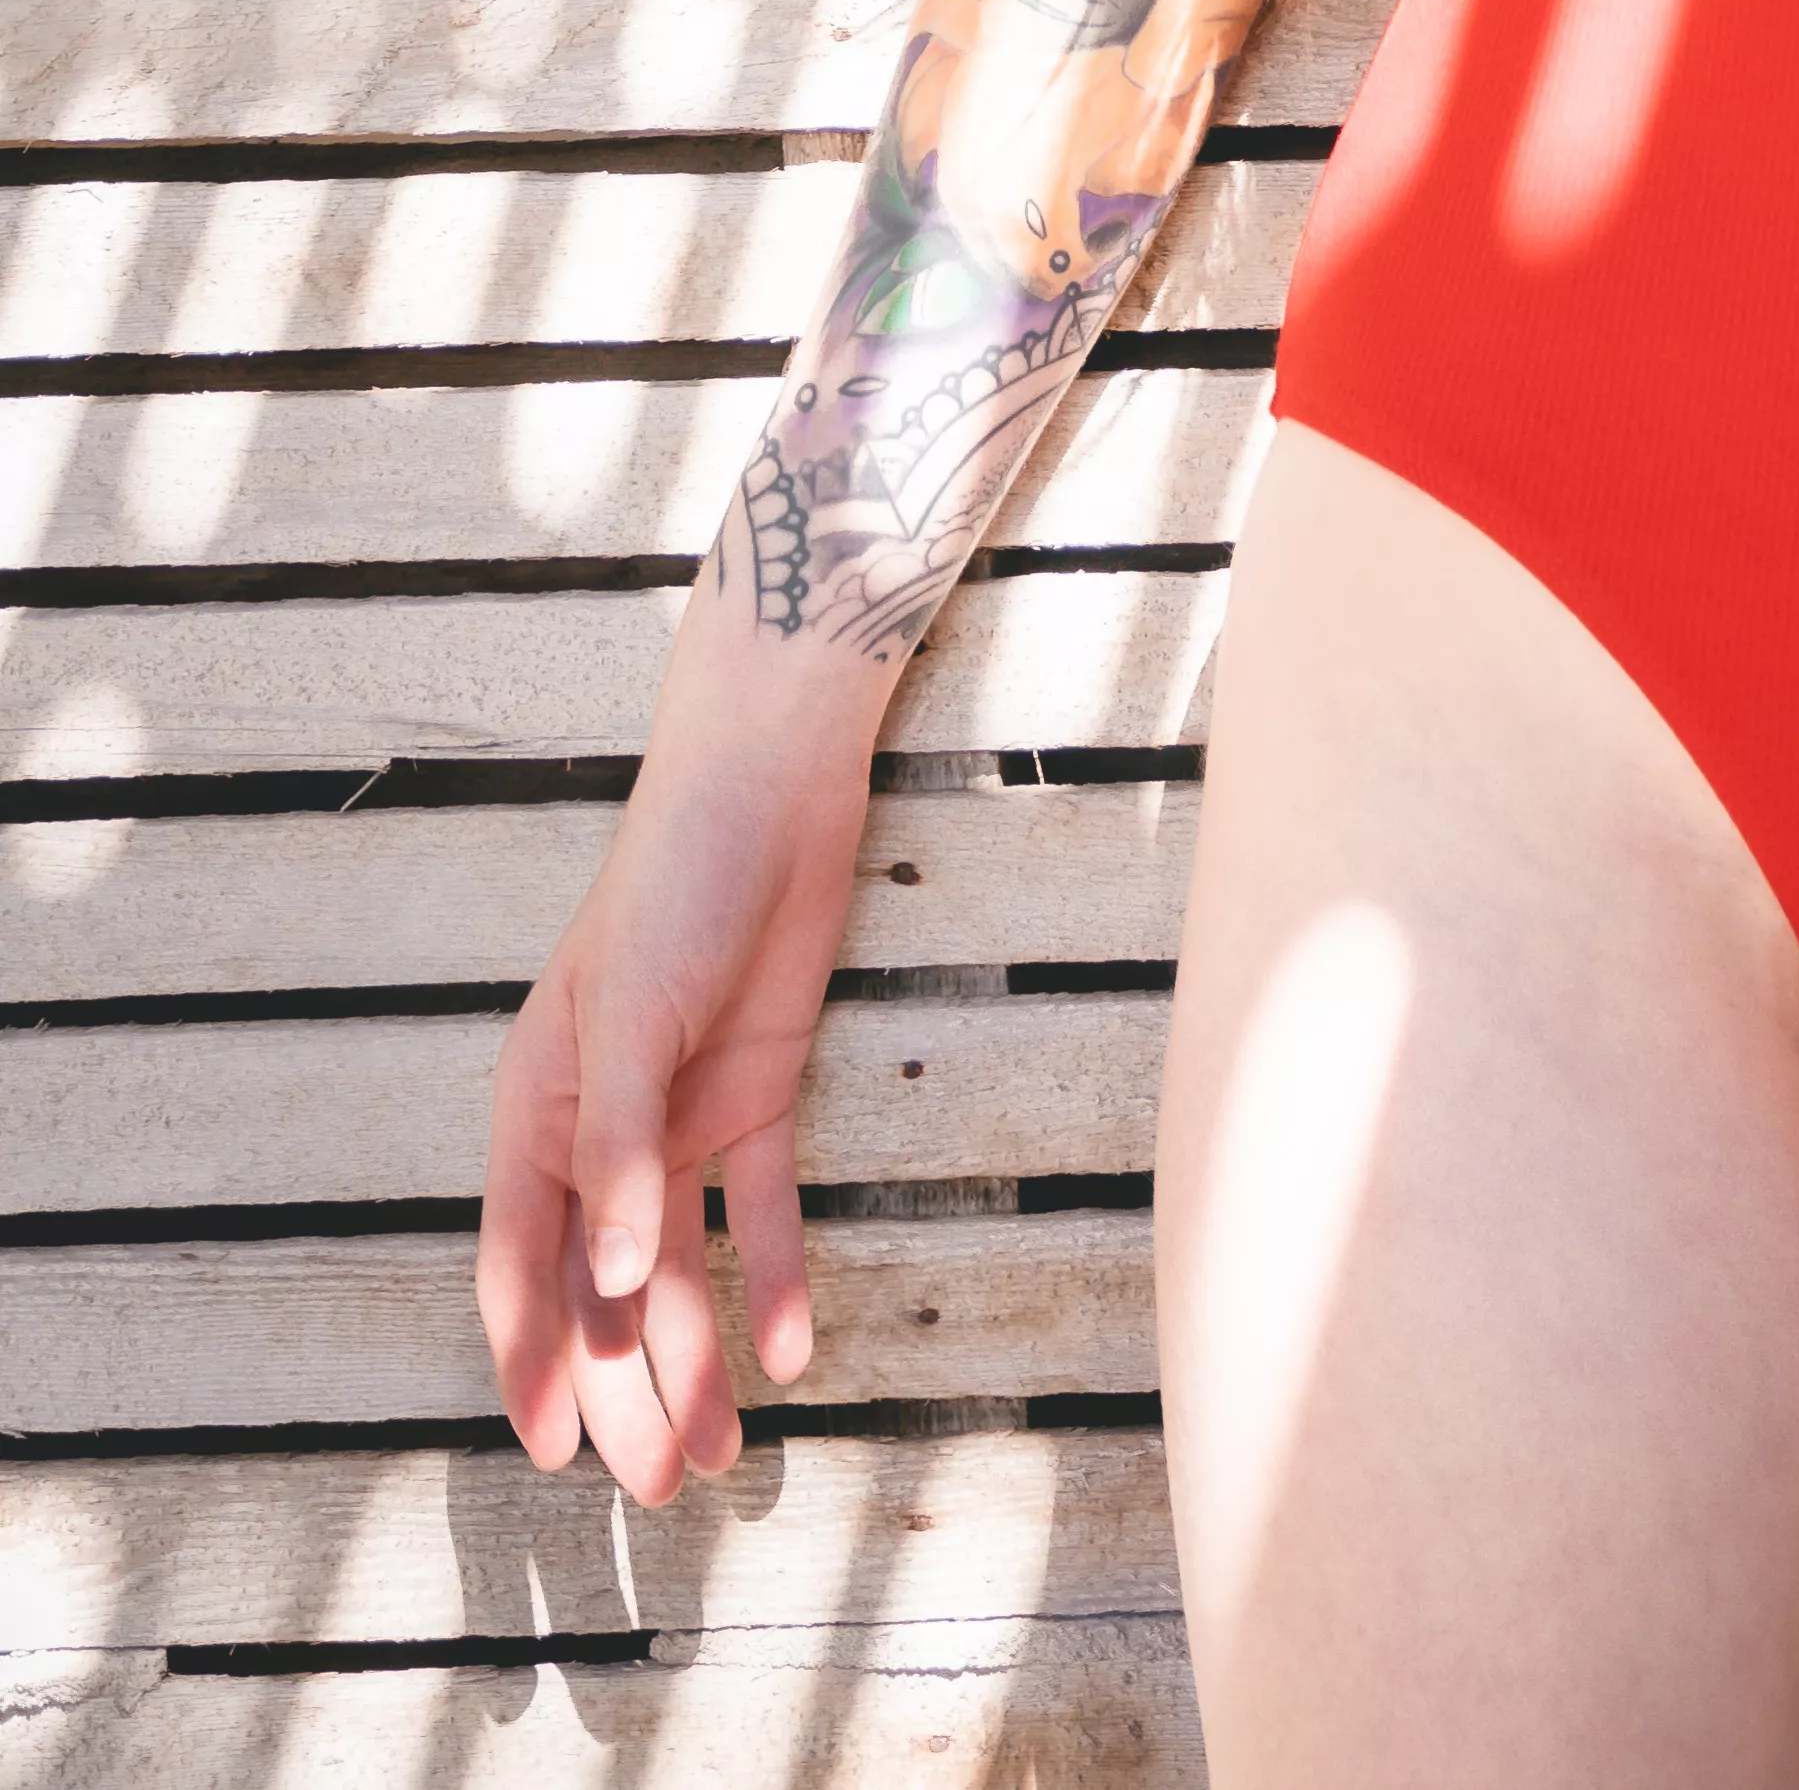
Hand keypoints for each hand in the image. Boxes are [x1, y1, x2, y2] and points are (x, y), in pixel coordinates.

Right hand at [477, 715, 874, 1499]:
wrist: (770, 791)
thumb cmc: (674, 886)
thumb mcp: (629, 1016)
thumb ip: (620, 1150)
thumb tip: (611, 1282)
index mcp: (536, 1112)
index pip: (521, 1264)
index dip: (531, 1360)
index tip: (549, 1454)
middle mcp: (601, 1132)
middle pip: (605, 1288)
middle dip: (625, 1390)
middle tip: (657, 1490)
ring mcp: (680, 1120)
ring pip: (682, 1270)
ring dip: (700, 1359)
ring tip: (723, 1457)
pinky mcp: (756, 1099)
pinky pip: (762, 1211)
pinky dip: (778, 1278)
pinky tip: (795, 1353)